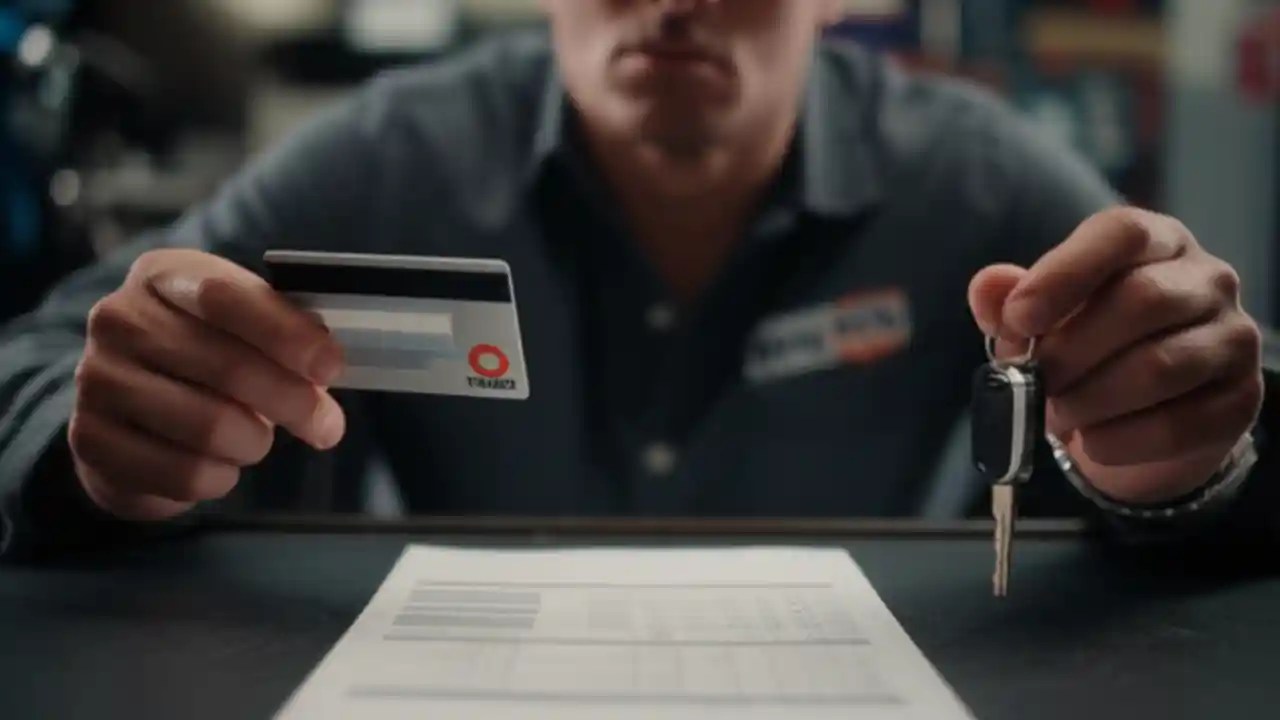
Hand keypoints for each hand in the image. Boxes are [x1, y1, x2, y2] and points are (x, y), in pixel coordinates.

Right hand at [70, 249, 346, 521]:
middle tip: (328, 426)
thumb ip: (285, 336)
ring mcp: (97, 380)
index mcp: (163, 275)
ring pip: (209, 427)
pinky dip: (221, 477)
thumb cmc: (207, 357)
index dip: (286, 334)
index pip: (225, 296)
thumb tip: (326, 367)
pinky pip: (184, 474)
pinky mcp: (91, 442)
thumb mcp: (242, 327)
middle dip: (294, 402)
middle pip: (226, 367)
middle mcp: (118, 320)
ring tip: (257, 440)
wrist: (130, 411)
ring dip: (255, 443)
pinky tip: (220, 464)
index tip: (332, 368)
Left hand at [969, 208, 1263, 504]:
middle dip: (1070, 350)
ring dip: (1091, 400)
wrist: (1142, 414)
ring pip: (1160, 366)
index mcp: (1155, 241)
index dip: (1065, 272)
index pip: (1122, 233)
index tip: (1018, 318)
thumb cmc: (1087, 346)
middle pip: (1142, 300)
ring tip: (1056, 416)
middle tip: (1034, 384)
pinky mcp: (1240, 400)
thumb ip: (1011, 301)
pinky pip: (1179, 424)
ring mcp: (1233, 338)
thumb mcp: (1042, 318)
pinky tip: (1092, 443)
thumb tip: (988, 287)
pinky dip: (1120, 440)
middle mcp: (1207, 280)